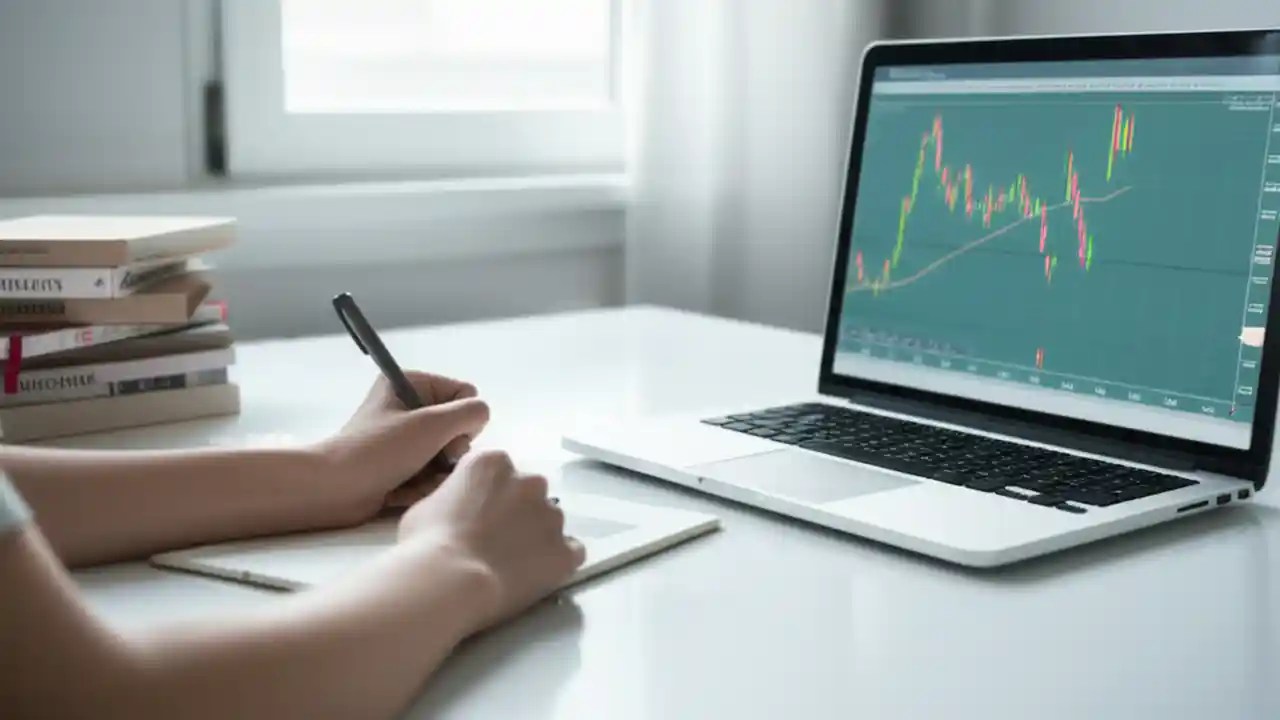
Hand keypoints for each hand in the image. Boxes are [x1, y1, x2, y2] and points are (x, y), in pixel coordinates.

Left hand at [316, 372, 490, 523]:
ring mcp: (402, 437)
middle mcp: (406, 406)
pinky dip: (425, 484)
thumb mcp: (431, 425)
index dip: (462, 417)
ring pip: (447, 453)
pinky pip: (431, 472)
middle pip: (457, 426)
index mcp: (410, 383)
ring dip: (440, 470)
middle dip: (452, 448)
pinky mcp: (398, 465)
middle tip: (437, 460)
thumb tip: (482, 415)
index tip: (445, 435)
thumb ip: (469, 413)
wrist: (334, 488)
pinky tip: (409, 491)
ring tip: (420, 479)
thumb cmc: (379, 450)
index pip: (464, 393)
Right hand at [398, 450, 586, 628]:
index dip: (486, 497)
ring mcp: (552, 515)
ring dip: (536, 537)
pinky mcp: (566, 550)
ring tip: (512, 565)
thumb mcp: (427, 504)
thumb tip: (458, 506)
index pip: (497, 472)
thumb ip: (453, 496)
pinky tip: (536, 576)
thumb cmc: (426, 542)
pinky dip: (558, 561)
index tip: (476, 518)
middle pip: (528, 493)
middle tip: (494, 542)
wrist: (449, 579)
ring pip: (549, 522)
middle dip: (516, 513)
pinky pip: (571, 551)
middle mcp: (529, 481)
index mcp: (493, 463)